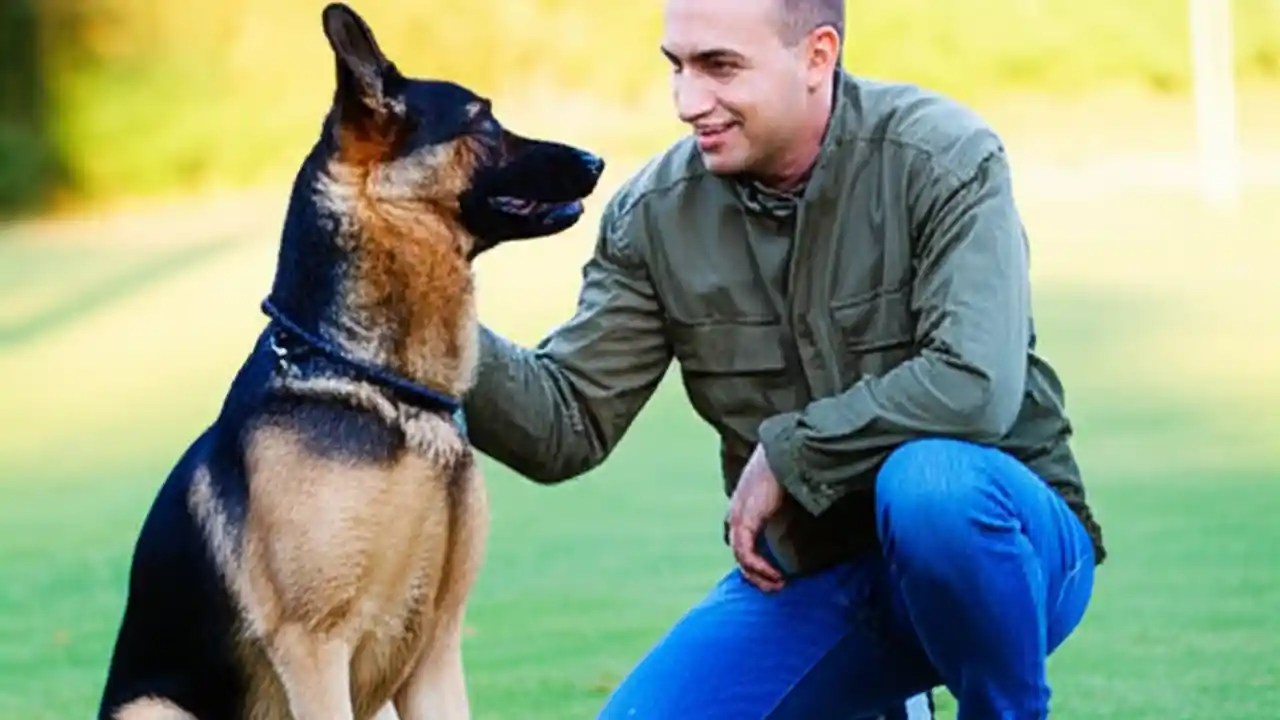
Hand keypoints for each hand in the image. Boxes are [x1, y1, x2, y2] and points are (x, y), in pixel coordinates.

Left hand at [728, 443, 785, 591]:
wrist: (783, 452)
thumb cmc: (788, 462)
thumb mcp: (783, 483)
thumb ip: (785, 495)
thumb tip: (802, 500)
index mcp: (743, 502)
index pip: (738, 534)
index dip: (749, 553)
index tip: (768, 566)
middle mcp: (736, 511)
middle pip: (738, 549)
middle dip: (755, 572)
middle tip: (773, 585)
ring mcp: (738, 517)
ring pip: (741, 557)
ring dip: (759, 576)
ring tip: (777, 586)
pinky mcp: (745, 522)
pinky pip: (746, 555)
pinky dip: (760, 568)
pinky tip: (775, 576)